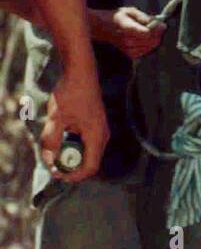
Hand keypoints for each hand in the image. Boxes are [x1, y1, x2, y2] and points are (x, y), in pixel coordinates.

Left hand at [41, 63, 108, 181]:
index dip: (74, 176)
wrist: (81, 72)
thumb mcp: (56, 118)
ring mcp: (100, 130)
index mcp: (96, 136)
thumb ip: (52, 141)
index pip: (90, 167)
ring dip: (71, 155)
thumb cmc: (71, 93)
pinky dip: (74, 145)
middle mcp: (102, 135)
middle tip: (53, 163)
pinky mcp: (95, 125)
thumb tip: (49, 161)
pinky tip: (61, 136)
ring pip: (88, 153)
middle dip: (71, 166)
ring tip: (55, 149)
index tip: (58, 174)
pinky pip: (87, 143)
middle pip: (89, 162)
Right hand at [91, 6, 165, 59]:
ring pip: (151, 47)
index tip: (161, 24)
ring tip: (149, 31)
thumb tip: (160, 24)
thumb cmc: (117, 17)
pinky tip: (144, 39)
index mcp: (127, 28)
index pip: (147, 34)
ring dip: (154, 39)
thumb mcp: (131, 11)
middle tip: (157, 27)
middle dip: (158, 34)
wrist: (103, 27)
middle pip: (152, 42)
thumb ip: (146, 18)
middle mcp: (127, 41)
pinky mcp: (130, 54)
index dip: (157, 29)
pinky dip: (149, 45)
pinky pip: (146, 51)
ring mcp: (128, 49)